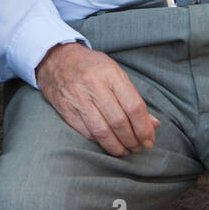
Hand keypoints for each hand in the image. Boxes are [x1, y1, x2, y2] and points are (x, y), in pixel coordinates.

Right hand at [35, 41, 160, 156]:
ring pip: (102, 131)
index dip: (144, 128)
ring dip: (116, 146)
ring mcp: (77, 98)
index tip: (149, 140)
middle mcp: (94, 85)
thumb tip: (153, 124)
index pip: (133, 106)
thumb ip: (133, 98)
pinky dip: (99, 142)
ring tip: (124, 151)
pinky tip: (107, 143)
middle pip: (119, 121)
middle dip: (132, 140)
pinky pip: (86, 132)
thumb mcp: (115, 74)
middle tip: (138, 147)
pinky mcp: (65, 108)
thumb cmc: (91, 66)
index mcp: (111, 74)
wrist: (55, 58)